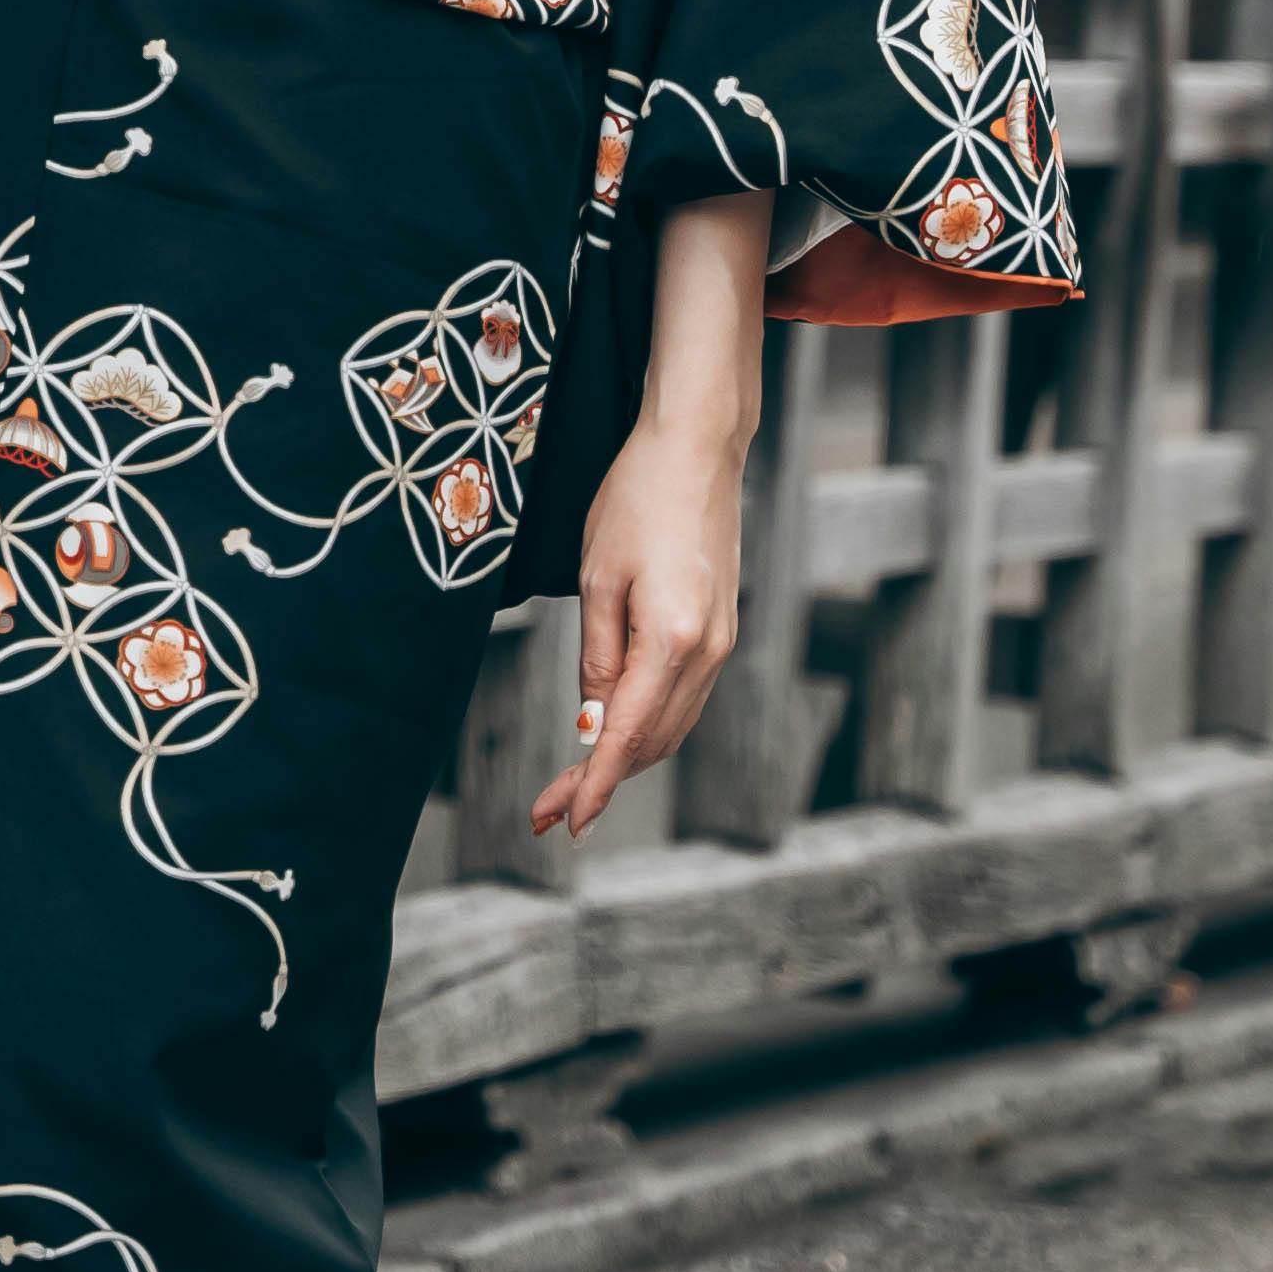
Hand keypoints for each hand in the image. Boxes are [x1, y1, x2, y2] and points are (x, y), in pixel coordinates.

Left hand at [527, 398, 752, 837]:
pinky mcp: (722, 629)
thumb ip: (598, 658)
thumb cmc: (637, 499)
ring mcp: (722, 642)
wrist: (697, 450)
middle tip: (550, 807)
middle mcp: (709, 652)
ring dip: (625, 757)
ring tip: (574, 782)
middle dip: (601, 779)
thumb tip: (592, 722)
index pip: (626, 735)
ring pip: (672, 726)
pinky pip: (684, 698)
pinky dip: (648, 725)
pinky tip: (612, 730)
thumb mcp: (597, 579)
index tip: (566, 821)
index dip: (595, 786)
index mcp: (674, 640)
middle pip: (652, 741)